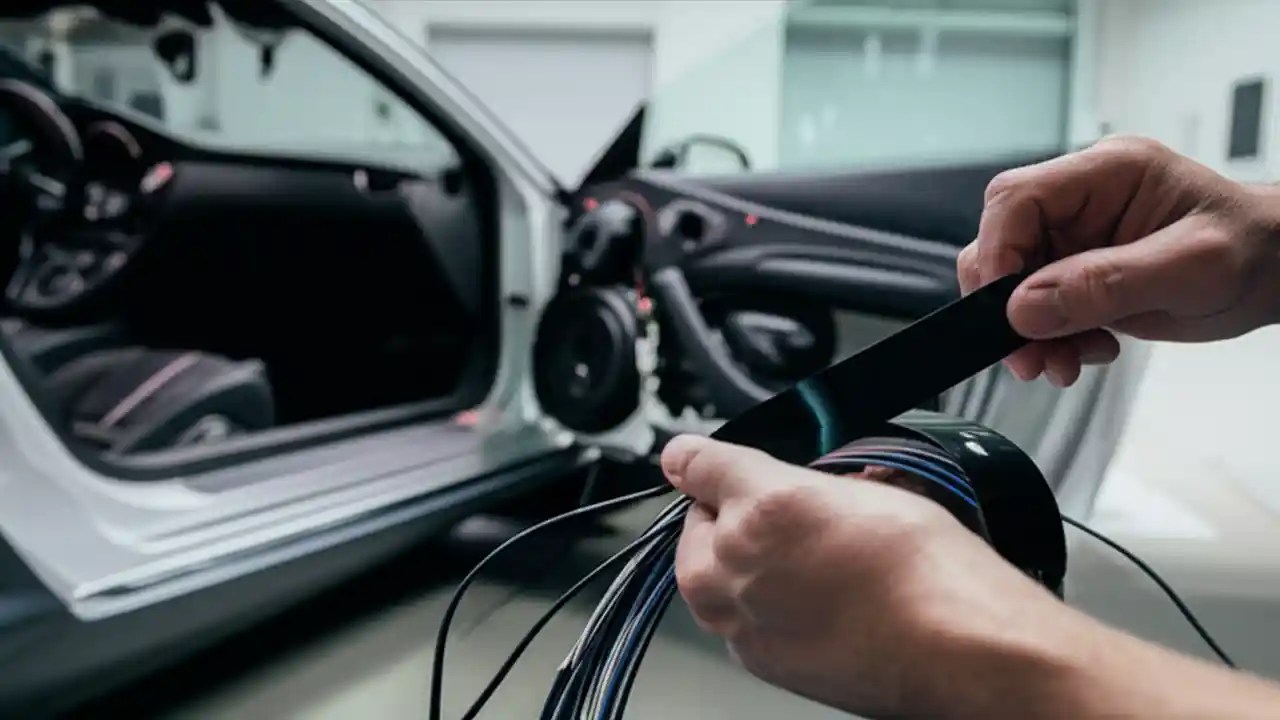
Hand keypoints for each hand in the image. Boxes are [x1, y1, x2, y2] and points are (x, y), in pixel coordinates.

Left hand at [660, 434, 1070, 717]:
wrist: (958, 651)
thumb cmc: (929, 572)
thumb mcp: (871, 486)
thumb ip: (802, 478)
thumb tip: (780, 477)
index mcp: (761, 505)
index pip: (698, 463)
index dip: (698, 457)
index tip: (687, 457)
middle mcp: (733, 565)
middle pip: (699, 524)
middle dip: (730, 516)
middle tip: (786, 517)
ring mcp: (739, 619)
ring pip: (712, 576)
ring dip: (739, 562)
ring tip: (808, 562)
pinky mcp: (754, 660)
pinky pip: (739, 618)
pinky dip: (760, 605)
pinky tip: (816, 600)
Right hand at [959, 136, 1279, 386]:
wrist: (1277, 273)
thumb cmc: (1254, 252)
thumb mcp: (1189, 270)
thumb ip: (1105, 285)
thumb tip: (1024, 307)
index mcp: (1108, 172)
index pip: (1017, 199)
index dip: (997, 253)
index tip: (1004, 309)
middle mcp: (1083, 199)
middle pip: (1003, 241)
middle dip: (1006, 303)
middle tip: (1028, 353)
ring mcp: (1078, 236)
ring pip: (1012, 281)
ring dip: (1026, 331)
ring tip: (1059, 362)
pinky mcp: (1079, 272)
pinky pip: (1037, 305)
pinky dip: (1048, 339)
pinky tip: (1082, 350)